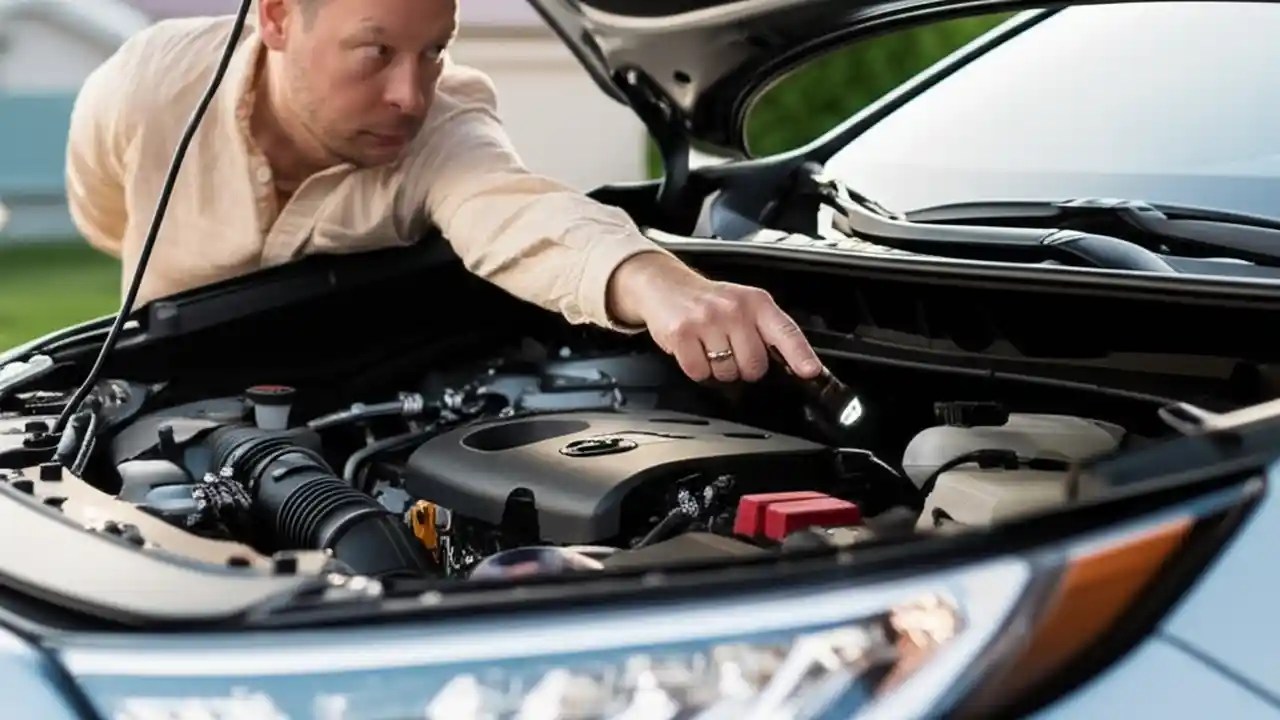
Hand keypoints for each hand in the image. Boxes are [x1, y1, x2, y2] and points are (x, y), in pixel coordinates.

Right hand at [607, 252, 822, 382]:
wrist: (664, 284)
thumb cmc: (708, 300)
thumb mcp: (744, 304)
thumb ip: (768, 330)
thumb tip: (795, 363)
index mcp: (756, 302)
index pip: (785, 330)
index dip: (800, 354)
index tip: (810, 371)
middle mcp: (733, 309)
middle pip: (754, 365)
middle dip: (744, 367)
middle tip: (731, 350)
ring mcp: (707, 321)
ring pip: (727, 373)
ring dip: (719, 369)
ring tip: (710, 347)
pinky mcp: (682, 333)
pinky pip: (699, 372)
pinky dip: (697, 369)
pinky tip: (694, 350)